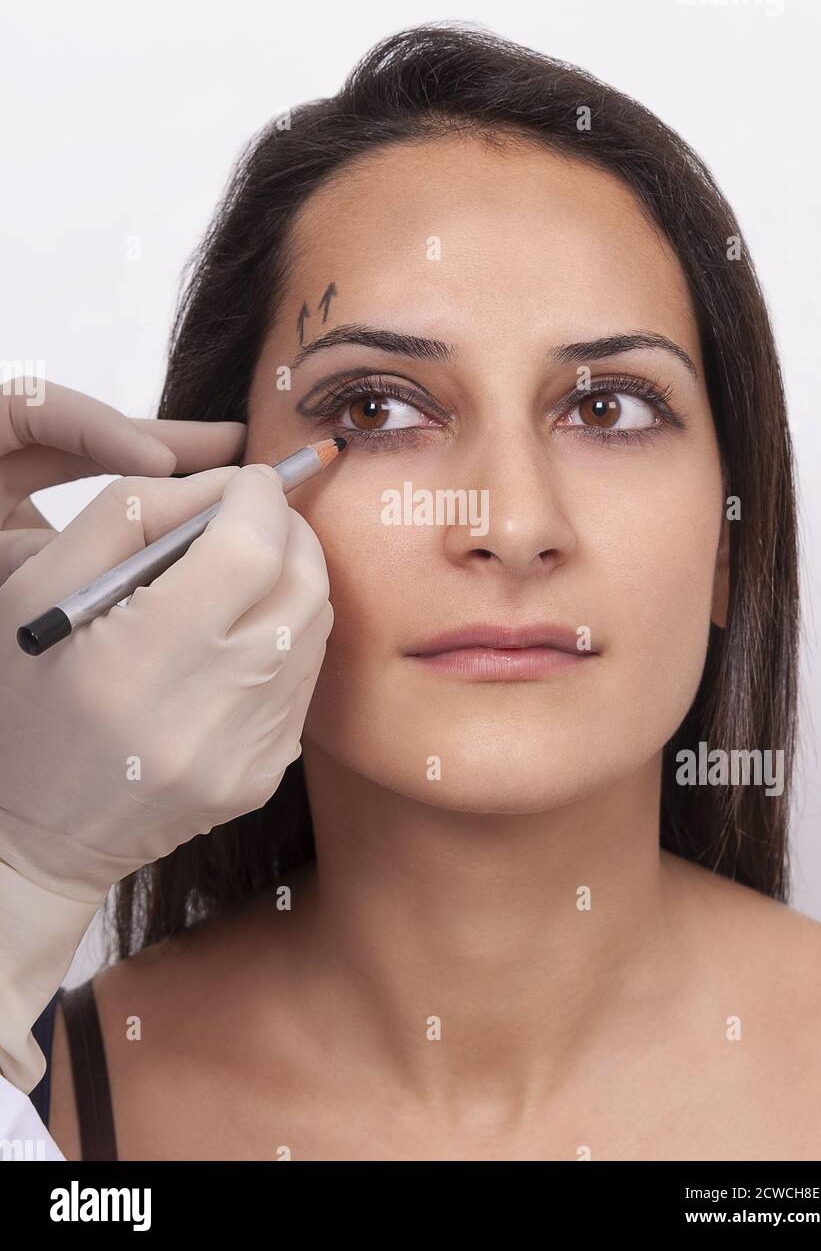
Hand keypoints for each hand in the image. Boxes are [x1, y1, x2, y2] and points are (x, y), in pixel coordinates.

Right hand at [0, 380, 332, 1091]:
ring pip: (318, 626)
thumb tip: (236, 462)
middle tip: (252, 523)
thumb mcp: (38, 578)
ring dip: (295, 583)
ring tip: (241, 579)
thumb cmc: (13, 694)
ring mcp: (234, 752)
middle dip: (287, 532)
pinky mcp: (255, 777)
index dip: (262, 491)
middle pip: (300, 575)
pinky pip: (306, 683)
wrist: (20, 829)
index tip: (257, 474)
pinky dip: (290, 643)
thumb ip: (134, 503)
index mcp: (125, 648)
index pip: (251, 531)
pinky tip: (241, 641)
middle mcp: (191, 706)